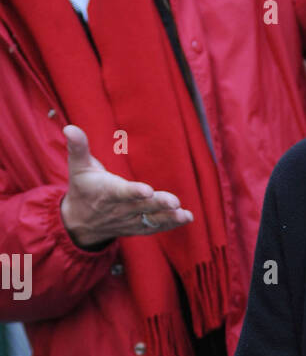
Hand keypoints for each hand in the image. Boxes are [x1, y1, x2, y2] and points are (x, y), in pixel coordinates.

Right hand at [59, 125, 194, 248]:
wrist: (79, 222)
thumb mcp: (77, 167)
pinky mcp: (136, 227)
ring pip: (150, 219)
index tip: (147, 190)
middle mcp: (118, 208)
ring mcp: (129, 220)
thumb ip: (78, 147)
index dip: (133, 192)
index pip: (120, 192)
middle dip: (157, 204)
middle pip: (140, 207)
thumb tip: (70, 127)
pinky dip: (170, 224)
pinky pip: (154, 227)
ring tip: (185, 215)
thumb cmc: (83, 188)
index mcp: (105, 192)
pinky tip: (186, 218)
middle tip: (174, 202)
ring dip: (168, 217)